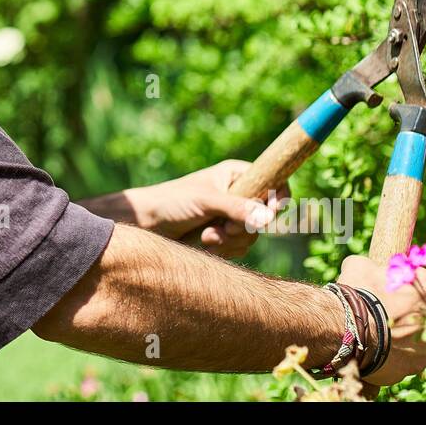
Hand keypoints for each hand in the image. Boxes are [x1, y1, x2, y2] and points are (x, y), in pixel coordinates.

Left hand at [135, 159, 288, 258]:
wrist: (147, 223)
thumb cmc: (172, 202)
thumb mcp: (206, 202)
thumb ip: (236, 208)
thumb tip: (268, 219)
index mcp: (236, 175)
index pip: (273, 182)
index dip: (278, 198)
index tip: (273, 213)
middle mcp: (238, 194)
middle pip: (264, 216)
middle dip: (244, 228)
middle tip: (223, 229)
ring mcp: (231, 216)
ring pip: (251, 236)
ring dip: (229, 241)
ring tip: (206, 236)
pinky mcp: (223, 236)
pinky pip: (239, 248)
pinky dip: (223, 249)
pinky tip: (203, 243)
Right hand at [335, 254, 425, 385]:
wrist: (349, 329)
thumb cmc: (357, 294)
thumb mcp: (358, 266)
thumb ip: (371, 266)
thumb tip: (369, 267)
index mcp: (425, 284)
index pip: (424, 280)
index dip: (405, 285)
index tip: (390, 290)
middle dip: (410, 313)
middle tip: (386, 314)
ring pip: (418, 337)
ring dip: (403, 336)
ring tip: (379, 336)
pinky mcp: (417, 364)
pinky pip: (408, 359)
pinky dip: (396, 357)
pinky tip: (378, 352)